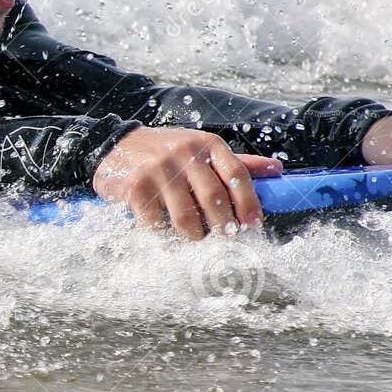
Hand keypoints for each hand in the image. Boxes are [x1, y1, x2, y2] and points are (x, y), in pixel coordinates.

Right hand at [92, 126, 283, 239]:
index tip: (253, 227)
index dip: (249, 204)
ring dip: (194, 238)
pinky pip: (156, 223)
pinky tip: (167, 243)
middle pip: (214, 200)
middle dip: (224, 229)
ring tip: (196, 244)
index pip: (236, 175)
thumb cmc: (166, 152)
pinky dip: (164, 238)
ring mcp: (159, 169)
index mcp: (207, 144)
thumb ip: (236, 162)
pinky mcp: (136, 186)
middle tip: (227, 247)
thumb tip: (277, 169)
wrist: (114, 144)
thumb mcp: (200, 150)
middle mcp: (185, 153)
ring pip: (187, 217)